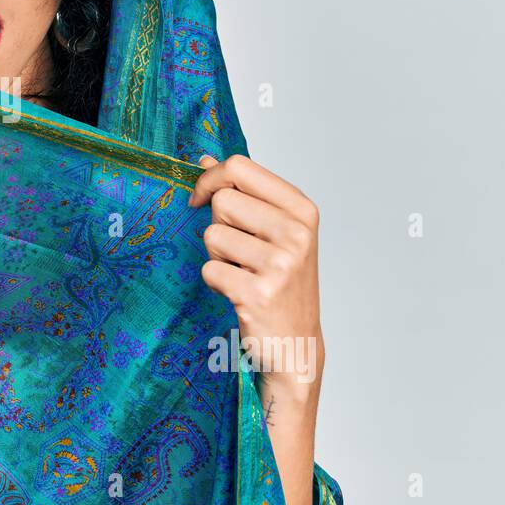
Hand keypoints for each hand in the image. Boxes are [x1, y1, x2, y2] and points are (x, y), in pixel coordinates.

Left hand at [187, 153, 323, 396]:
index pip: (240, 168)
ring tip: (243, 274)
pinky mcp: (258, 294)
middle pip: (222, 201)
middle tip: (239, 251)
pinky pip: (210, 270)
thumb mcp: (275, 231)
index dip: (210, 178)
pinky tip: (239, 294)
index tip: (201, 197)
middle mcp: (296, 233)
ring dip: (218, 257)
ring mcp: (280, 264)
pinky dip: (216, 282)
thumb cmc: (281, 282)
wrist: (296, 343)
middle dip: (218, 226)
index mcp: (302, 209)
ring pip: (212, 236)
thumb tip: (205, 160)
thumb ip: (244, 194)